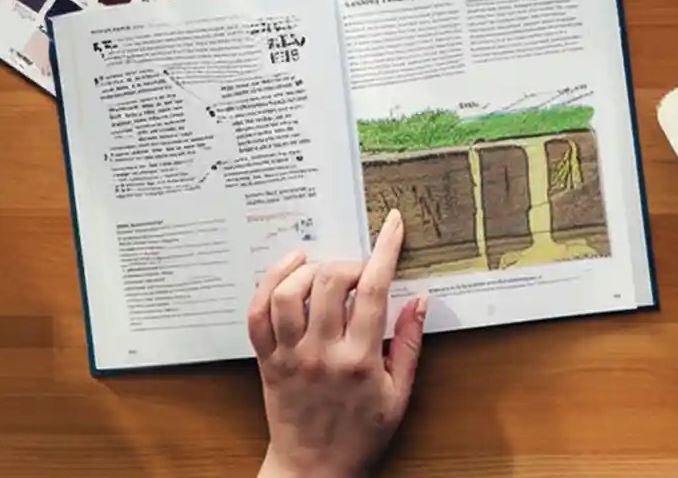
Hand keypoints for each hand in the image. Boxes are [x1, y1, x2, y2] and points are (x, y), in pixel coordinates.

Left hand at [250, 209, 426, 477]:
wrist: (315, 471)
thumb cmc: (362, 435)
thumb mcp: (400, 394)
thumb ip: (410, 344)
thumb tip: (420, 299)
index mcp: (360, 360)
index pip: (374, 291)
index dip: (385, 250)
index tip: (392, 225)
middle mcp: (322, 353)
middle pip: (329, 283)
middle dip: (348, 263)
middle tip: (359, 272)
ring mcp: (290, 356)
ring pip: (288, 294)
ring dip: (307, 270)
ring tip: (322, 269)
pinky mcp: (267, 361)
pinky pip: (257, 314)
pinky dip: (268, 285)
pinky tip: (287, 273)